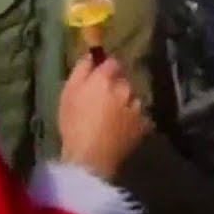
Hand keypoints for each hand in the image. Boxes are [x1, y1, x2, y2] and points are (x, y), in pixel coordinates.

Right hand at [58, 55, 150, 179]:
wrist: (91, 158)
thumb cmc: (74, 124)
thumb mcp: (68, 93)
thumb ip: (81, 70)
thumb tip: (91, 55)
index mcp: (106, 78)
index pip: (113, 62)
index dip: (106, 69)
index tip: (99, 78)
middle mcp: (126, 88)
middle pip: (124, 80)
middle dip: (116, 86)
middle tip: (103, 102)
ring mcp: (137, 106)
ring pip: (133, 98)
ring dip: (126, 102)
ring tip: (112, 119)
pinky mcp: (144, 124)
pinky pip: (139, 116)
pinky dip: (133, 119)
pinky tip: (122, 129)